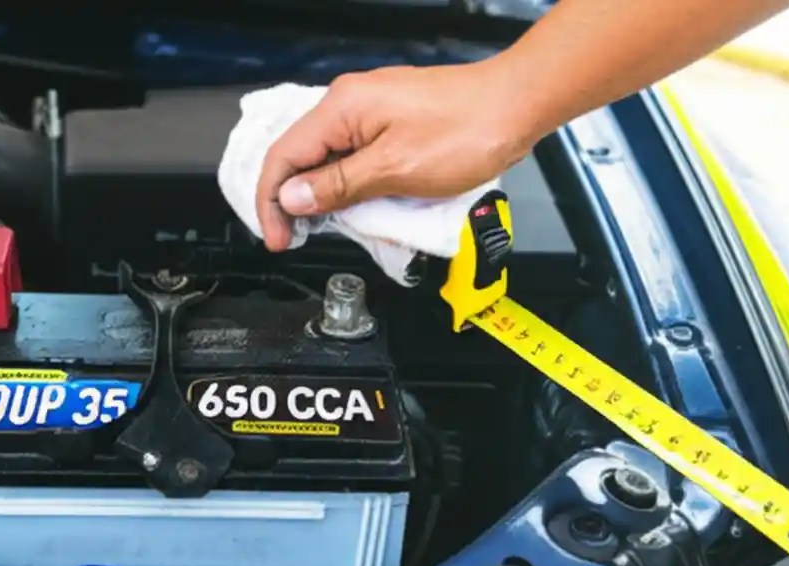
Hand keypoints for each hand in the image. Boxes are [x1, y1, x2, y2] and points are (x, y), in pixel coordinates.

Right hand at [254, 60, 540, 250]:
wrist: (517, 105)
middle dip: (290, 200)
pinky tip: (349, 206)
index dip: (272, 202)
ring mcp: (370, 110)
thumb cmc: (465, 132)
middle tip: (293, 239)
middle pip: (299, 156)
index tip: (279, 239)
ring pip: (325, 157)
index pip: (283, 156)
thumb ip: (338, 186)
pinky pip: (352, 154)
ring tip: (320, 229)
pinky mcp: (391, 121)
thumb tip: (294, 199)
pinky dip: (344, 183)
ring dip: (318, 194)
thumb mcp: (394, 169)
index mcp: (342, 108)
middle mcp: (349, 103)